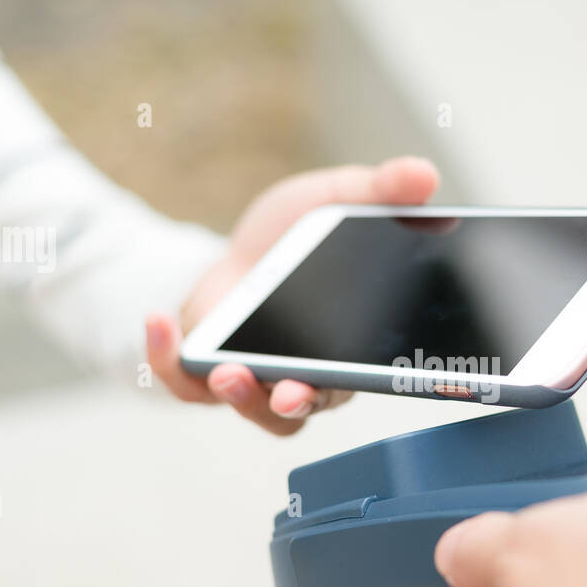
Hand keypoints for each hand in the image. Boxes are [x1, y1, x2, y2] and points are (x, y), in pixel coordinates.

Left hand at [144, 156, 439, 434]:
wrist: (242, 253)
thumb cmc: (299, 238)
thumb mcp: (337, 198)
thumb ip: (380, 190)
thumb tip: (426, 175)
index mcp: (351, 345)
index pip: (370, 372)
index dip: (376, 379)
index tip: (380, 374)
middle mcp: (309, 376)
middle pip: (309, 406)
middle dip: (298, 401)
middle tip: (288, 392)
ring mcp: (256, 381)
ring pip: (255, 412)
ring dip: (242, 399)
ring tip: (228, 373)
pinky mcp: (206, 375)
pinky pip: (186, 384)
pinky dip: (168, 359)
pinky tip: (160, 320)